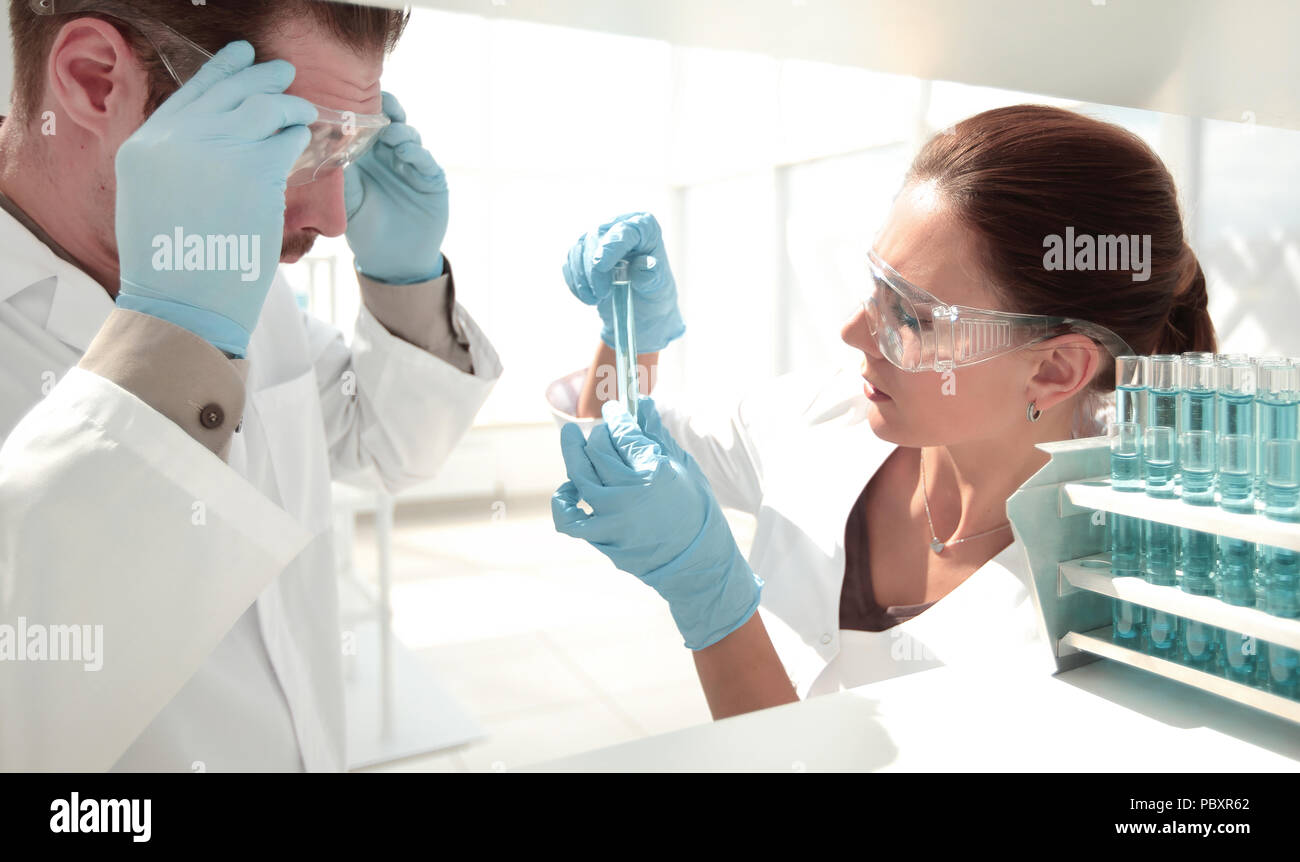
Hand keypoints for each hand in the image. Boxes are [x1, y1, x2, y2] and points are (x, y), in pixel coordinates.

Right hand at [115, 41, 314, 357]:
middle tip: (284, 72)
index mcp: (146, 146)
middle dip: (260, 76)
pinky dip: (296, 135)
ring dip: (287, 105)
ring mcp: (217, 152)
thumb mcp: (151, 198)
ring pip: (262, 107)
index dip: (221, 71)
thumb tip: (213, 133)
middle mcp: (177, 140)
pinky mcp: (254, 172)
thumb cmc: (174, 264)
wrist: (184, 302)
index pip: (191, 93)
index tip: (241, 56)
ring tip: (303, 110)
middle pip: (229, 90)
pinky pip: (284, 139)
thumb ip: (175, 159)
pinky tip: (301, 138)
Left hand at [344, 92, 449, 283]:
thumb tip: (325, 143)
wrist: (391, 260)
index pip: (368, 122)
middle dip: (387, 110)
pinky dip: (416, 153)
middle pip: (392, 121)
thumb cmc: (365, 228)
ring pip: (409, 137)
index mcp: (368, 154)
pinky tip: (405, 151)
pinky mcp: (431, 180)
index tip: (353, 97)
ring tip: (390, 131)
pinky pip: (425, 161)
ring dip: (400, 131)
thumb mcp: (346, 199)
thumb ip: (340, 172)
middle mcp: (391, 154)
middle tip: (379, 103)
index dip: (364, 108)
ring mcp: (412, 165)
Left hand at [551, 397, 761, 648]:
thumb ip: (657, 436)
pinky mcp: (603, 540)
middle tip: (601, 427)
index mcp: (653, 472)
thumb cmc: (696, 512)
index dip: (617, 417)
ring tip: (572, 440)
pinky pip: (570, 520)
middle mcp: (628, 494)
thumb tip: (644, 404)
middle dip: (598, 433)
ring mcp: (612, 519)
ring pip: (579, 476)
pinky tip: (568, 489)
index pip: (624, 434)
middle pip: (598, 450)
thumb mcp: (683, 468)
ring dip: (573, 453)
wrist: (698, 563)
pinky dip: (562, 503)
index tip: (614, 410)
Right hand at [562, 212, 684, 352]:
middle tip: (603, 294)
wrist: (642, 310)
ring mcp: (599, 238)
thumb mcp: (659, 289)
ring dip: (583, 277)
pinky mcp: (584, 251)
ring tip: (597, 299)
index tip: (601, 266)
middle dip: (594, 268)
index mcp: (645, 228)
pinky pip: (570, 261)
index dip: (612, 245)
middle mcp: (620, 226)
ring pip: (579, 249)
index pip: (626, 230)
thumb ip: (652, 275)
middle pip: (597, 237)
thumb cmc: (654, 294)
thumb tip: (647, 264)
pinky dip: (576, 281)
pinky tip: (589, 297)